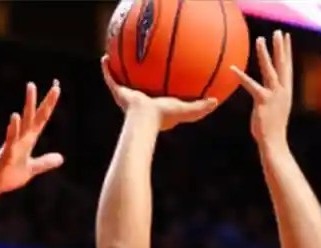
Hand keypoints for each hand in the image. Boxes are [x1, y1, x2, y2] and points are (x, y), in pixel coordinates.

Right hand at [0, 81, 63, 196]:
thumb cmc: (9, 176)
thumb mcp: (31, 170)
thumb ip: (45, 162)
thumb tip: (61, 158)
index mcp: (28, 140)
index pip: (41, 119)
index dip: (49, 104)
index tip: (57, 87)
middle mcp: (21, 139)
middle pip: (34, 116)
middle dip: (42, 100)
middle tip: (52, 83)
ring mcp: (13, 145)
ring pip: (23, 123)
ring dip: (28, 106)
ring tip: (31, 87)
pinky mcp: (6, 156)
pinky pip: (10, 141)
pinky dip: (13, 130)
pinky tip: (15, 118)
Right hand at [101, 57, 217, 130]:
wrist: (145, 117)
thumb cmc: (165, 115)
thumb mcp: (187, 110)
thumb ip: (200, 107)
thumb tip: (216, 101)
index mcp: (154, 106)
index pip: (155, 95)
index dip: (157, 86)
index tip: (160, 77)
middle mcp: (139, 101)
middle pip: (137, 86)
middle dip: (137, 77)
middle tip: (139, 65)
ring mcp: (127, 97)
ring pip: (121, 81)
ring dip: (118, 71)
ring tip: (117, 57)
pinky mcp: (118, 93)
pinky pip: (110, 78)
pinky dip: (106, 69)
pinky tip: (104, 57)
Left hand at [231, 31, 293, 146]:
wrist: (274, 142)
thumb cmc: (272, 128)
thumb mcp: (274, 108)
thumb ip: (271, 97)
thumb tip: (265, 93)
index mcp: (286, 91)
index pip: (287, 67)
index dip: (287, 52)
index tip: (286, 38)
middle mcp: (283, 90)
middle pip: (282, 64)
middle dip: (280, 47)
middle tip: (278, 32)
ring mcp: (274, 95)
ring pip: (269, 70)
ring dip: (265, 54)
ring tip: (260, 40)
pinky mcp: (263, 101)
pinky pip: (251, 85)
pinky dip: (241, 77)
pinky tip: (233, 69)